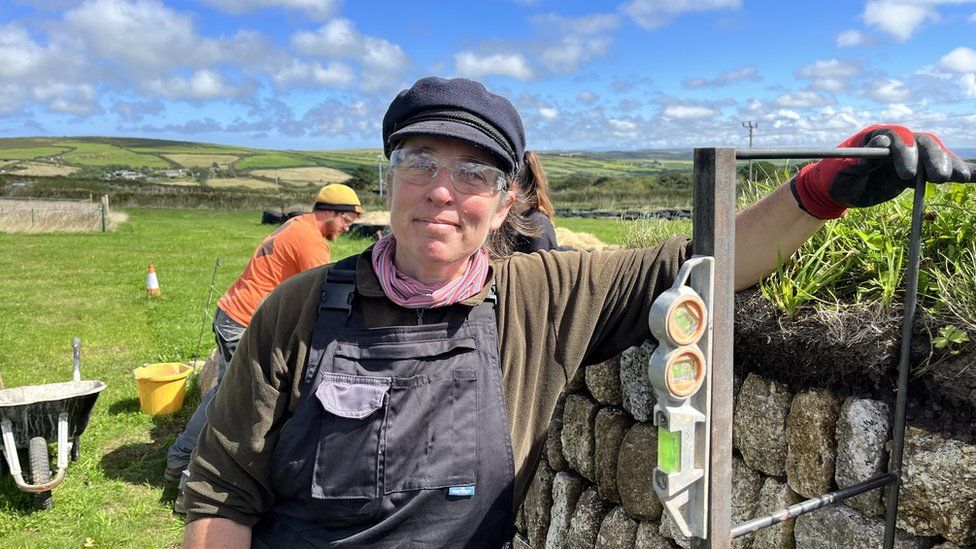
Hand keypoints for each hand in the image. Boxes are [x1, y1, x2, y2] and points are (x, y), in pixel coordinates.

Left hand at [792, 124, 975, 218]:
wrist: (837, 190)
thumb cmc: (836, 178)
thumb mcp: (843, 171)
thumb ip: (860, 160)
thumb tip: (881, 145)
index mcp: (876, 136)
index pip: (896, 137)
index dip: (904, 152)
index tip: (907, 173)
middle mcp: (896, 142)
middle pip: (921, 143)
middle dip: (932, 158)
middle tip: (940, 178)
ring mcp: (908, 155)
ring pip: (933, 154)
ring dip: (948, 164)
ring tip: (961, 177)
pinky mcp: (915, 171)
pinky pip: (936, 168)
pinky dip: (954, 170)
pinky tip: (971, 177)